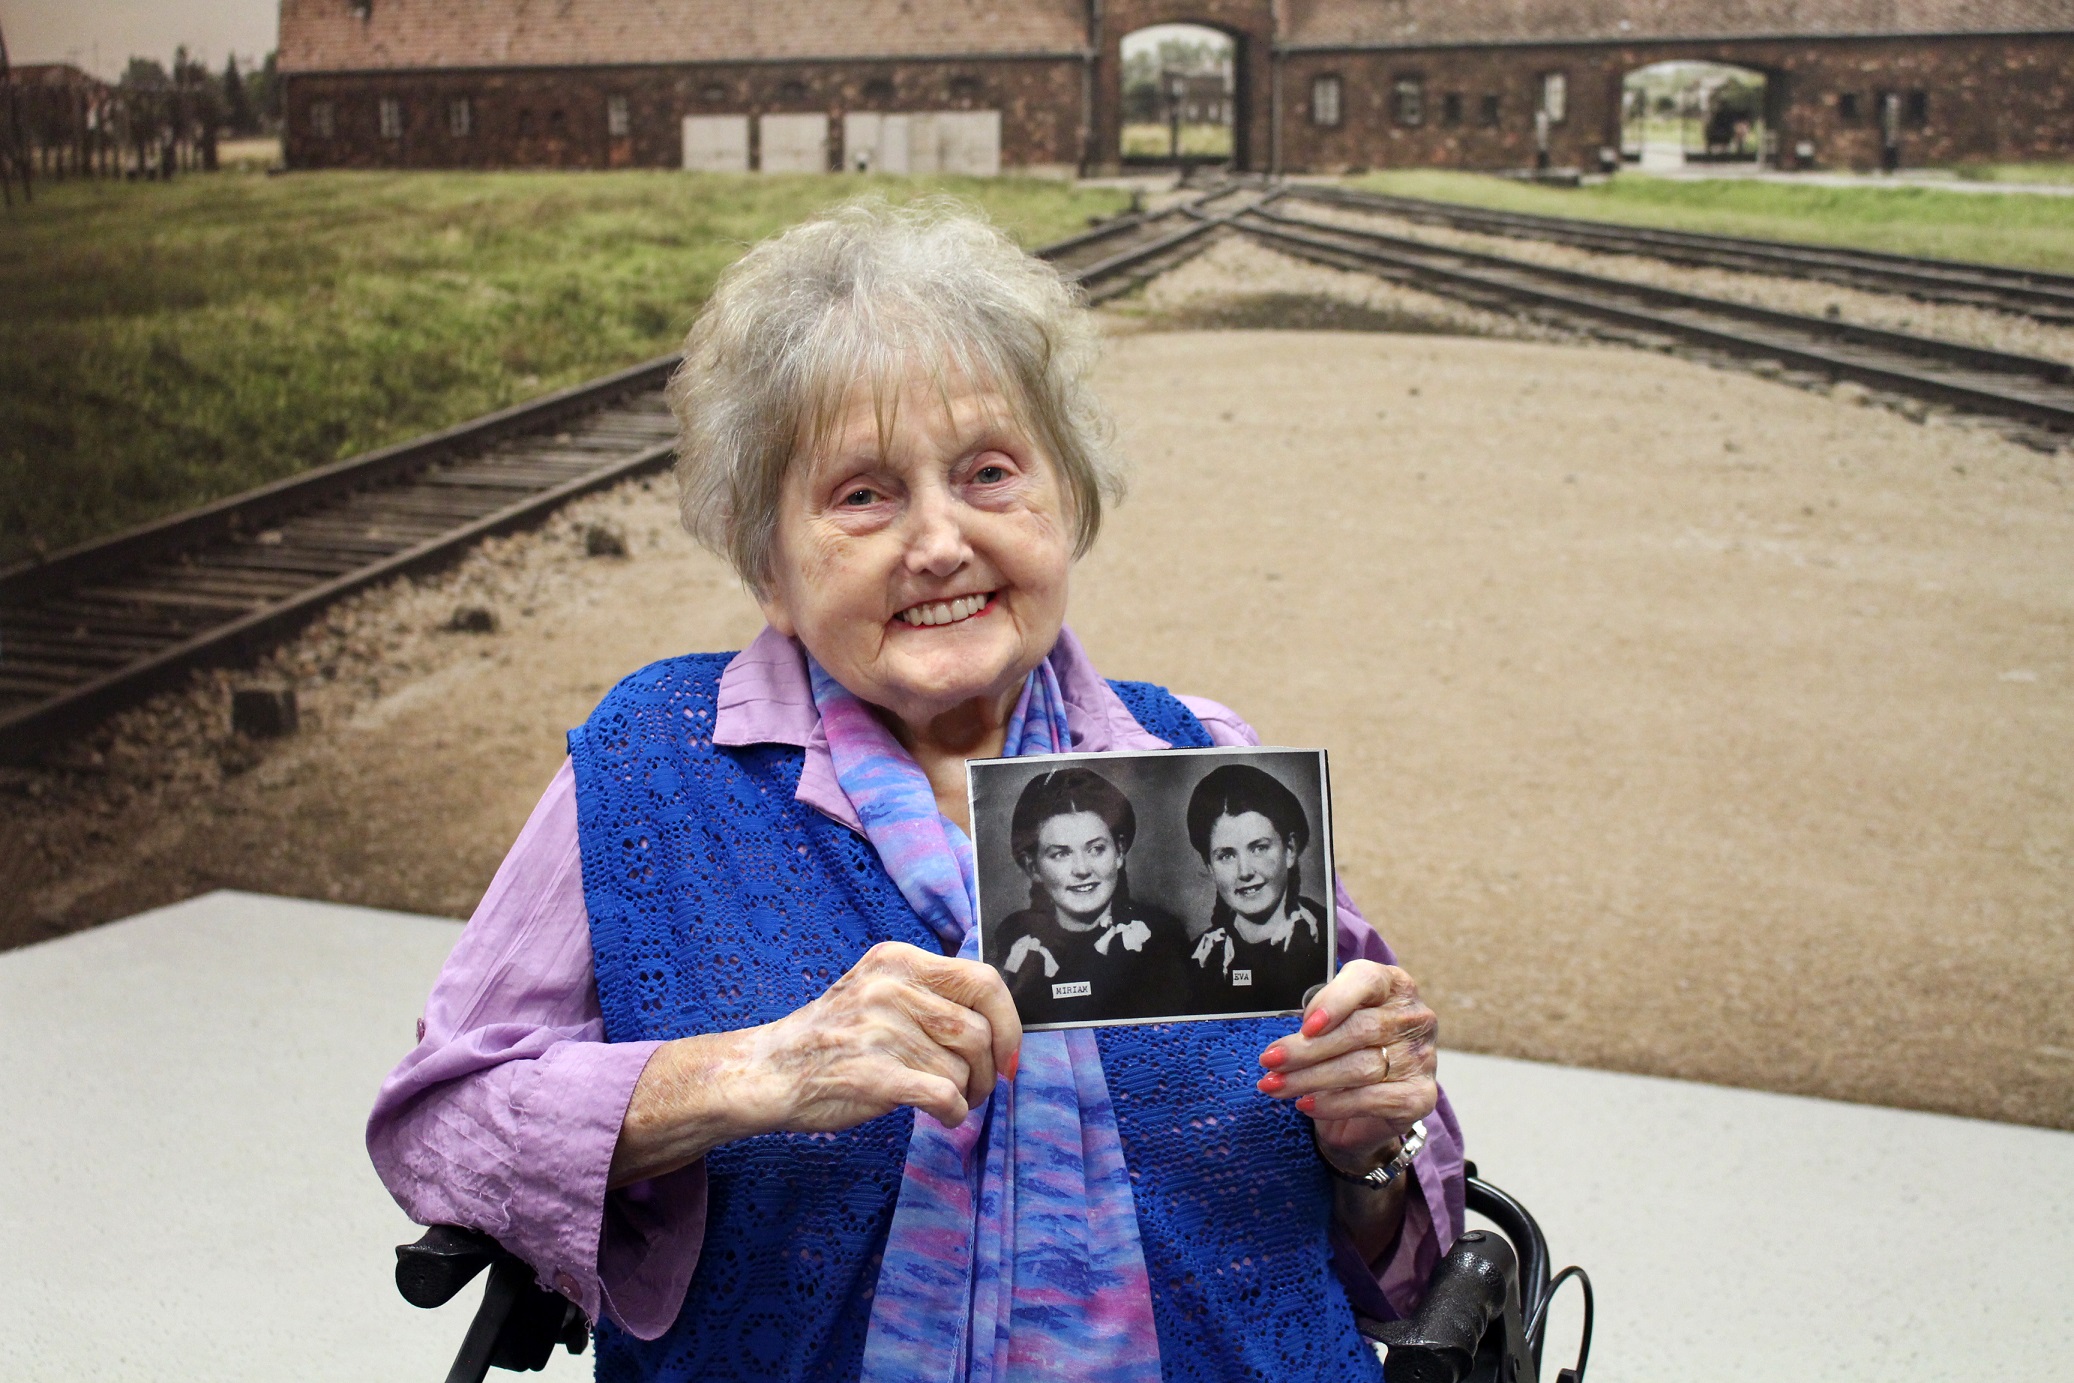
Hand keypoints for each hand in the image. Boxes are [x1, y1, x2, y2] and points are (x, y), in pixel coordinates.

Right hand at [754, 940, 1023, 1132]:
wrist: (767, 1070)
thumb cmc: (833, 1036)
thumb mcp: (878, 988)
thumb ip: (930, 994)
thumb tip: (1000, 1024)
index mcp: (898, 960)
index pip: (983, 981)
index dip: (1008, 1022)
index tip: (1008, 1052)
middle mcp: (890, 987)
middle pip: (977, 1032)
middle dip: (991, 1069)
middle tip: (981, 1087)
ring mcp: (879, 1029)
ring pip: (961, 1069)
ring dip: (967, 1094)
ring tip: (950, 1099)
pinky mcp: (871, 1074)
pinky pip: (942, 1095)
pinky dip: (953, 1113)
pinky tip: (943, 1116)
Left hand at [1254, 960, 1437, 1176]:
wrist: (1366, 1110)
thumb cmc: (1345, 1052)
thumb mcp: (1329, 1024)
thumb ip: (1317, 1019)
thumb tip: (1292, 1035)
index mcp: (1394, 986)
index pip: (1368, 981)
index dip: (1336, 1001)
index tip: (1306, 1025)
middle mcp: (1415, 1018)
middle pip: (1359, 1030)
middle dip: (1307, 1048)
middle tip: (1271, 1060)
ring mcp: (1423, 1058)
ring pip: (1361, 1067)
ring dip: (1310, 1078)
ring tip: (1276, 1085)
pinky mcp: (1421, 1096)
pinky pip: (1372, 1099)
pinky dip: (1333, 1103)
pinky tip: (1306, 1104)